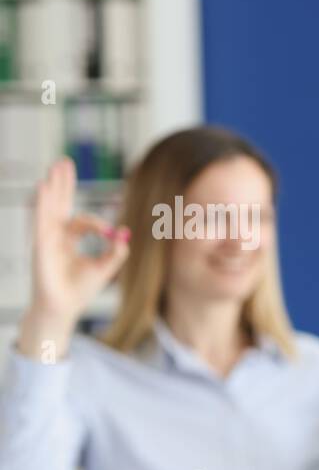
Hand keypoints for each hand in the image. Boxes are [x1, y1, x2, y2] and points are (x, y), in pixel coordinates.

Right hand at [16, 158, 129, 359]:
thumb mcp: (105, 268)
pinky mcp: (41, 244)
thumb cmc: (79, 290)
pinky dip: (43, 203)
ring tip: (55, 166)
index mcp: (68, 239)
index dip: (97, 223)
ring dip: (54, 186)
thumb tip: (125, 232)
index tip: (111, 234)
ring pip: (50, 207)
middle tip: (64, 161)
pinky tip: (43, 187)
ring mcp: (46, 238)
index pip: (80, 220)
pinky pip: (41, 219)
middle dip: (63, 183)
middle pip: (59, 203)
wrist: (64, 308)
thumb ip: (116, 251)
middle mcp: (54, 235)